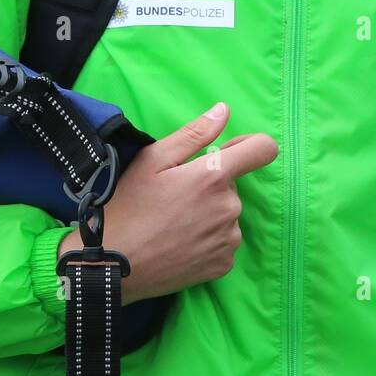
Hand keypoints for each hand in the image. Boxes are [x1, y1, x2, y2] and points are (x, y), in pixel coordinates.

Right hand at [57, 103, 277, 305]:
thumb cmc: (129, 205)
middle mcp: (229, 207)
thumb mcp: (154, 160)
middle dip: (211, 185)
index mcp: (214, 176)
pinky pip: (224, 241)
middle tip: (175, 196)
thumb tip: (224, 110)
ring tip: (175, 222)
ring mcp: (229, 239)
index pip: (263, 149)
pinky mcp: (224, 264)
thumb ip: (194, 133)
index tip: (230, 151)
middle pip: (233, 185)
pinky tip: (180, 243)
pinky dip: (208, 239)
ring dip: (210, 213)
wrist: (113, 263)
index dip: (251, 144)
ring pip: (227, 213)